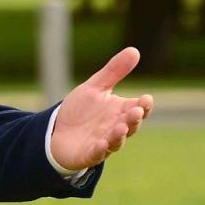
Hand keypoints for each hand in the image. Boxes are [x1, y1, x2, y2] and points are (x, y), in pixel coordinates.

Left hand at [51, 47, 154, 171]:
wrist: (58, 131)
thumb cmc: (81, 110)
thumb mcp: (96, 87)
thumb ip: (114, 71)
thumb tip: (135, 50)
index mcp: (121, 111)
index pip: (139, 108)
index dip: (144, 105)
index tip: (146, 99)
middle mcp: (116, 127)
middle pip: (130, 124)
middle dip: (134, 119)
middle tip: (135, 110)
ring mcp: (104, 142)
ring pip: (117, 140)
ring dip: (120, 135)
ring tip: (121, 127)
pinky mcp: (89, 154)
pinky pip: (97, 154)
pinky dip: (100, 150)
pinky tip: (101, 144)